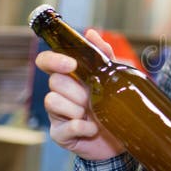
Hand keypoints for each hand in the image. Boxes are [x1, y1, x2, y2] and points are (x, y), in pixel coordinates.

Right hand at [34, 29, 125, 160]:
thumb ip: (103, 56)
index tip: (72, 64)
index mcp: (70, 77)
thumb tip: (90, 33)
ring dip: (76, 107)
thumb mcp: (114, 78)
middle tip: (92, 98)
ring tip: (92, 114)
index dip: (53, 60)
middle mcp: (60, 94)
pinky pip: (65, 127)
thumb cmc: (114, 105)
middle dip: (76, 90)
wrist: (123, 136)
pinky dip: (82, 127)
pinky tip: (93, 129)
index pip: (47, 62)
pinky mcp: (60, 134)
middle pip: (54, 81)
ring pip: (52, 101)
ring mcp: (58, 114)